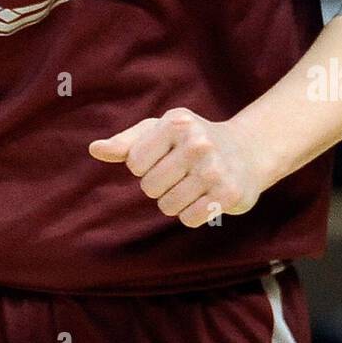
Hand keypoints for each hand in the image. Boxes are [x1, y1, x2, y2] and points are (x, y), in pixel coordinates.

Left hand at [88, 107, 265, 227]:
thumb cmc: (191, 139)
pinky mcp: (229, 195)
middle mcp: (198, 144)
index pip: (135, 163)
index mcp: (177, 123)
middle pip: (150, 187)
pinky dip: (192, 213)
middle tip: (181, 172)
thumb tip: (95, 150)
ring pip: (168, 206)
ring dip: (175, 201)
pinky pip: (189, 219)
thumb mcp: (159, 131)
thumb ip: (126, 143)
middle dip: (160, 185)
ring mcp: (215, 170)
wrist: (246, 150)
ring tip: (193, 184)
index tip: (165, 156)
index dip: (145, 165)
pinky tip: (206, 196)